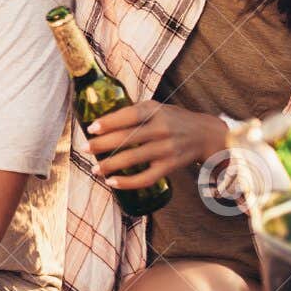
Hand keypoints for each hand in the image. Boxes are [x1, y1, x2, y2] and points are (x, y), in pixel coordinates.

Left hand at [86, 101, 229, 189]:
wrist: (206, 135)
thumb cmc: (173, 119)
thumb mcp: (157, 107)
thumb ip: (134, 112)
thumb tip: (101, 122)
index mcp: (156, 111)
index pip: (130, 115)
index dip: (109, 122)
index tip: (91, 128)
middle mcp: (162, 129)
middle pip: (127, 137)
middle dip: (102, 144)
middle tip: (85, 149)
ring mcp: (166, 149)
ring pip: (133, 158)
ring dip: (110, 165)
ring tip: (95, 169)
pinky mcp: (170, 166)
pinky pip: (146, 178)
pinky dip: (127, 183)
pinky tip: (112, 182)